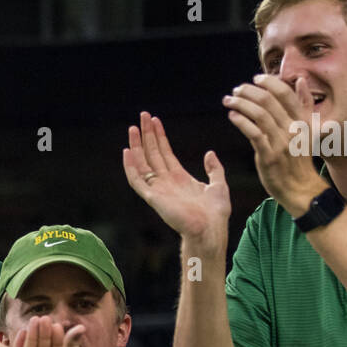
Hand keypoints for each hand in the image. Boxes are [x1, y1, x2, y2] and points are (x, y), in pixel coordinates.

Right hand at [124, 112, 229, 250]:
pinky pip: (137, 180)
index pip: (165, 153)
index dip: (160, 136)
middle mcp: (165, 182)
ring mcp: (158, 189)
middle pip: (152, 153)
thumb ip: (214, 169)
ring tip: (133, 128)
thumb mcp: (219, 185)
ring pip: (142, 163)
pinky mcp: (153, 198)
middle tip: (142, 116)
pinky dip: (130, 167)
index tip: (155, 120)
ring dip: (137, 145)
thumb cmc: (215, 214)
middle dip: (147, 134)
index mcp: (179, 178)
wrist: (211, 230)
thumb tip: (209, 153)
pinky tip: (127, 152)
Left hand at [222, 74, 325, 215]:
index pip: (285, 93)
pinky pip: (254, 134)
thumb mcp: (308, 129)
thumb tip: (301, 81)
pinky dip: (241, 121)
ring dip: (240, 104)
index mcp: (302, 120)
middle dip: (248, 91)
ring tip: (229, 100)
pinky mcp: (269, 156)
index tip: (255, 78)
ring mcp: (281, 142)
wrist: (301, 189)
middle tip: (236, 90)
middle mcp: (292, 128)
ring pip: (259, 114)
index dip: (269, 82)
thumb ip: (304, 105)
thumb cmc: (300, 159)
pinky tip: (232, 116)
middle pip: (268, 100)